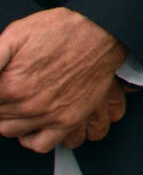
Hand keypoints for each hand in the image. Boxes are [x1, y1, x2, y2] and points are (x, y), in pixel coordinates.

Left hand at [0, 9, 128, 153]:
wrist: (101, 32)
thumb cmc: (62, 30)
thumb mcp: (16, 33)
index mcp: (10, 85)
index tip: (3, 83)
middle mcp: (29, 105)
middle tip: (9, 89)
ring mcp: (49, 115)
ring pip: (11, 131)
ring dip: (10, 118)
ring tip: (18, 101)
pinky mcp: (69, 120)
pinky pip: (40, 144)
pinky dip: (31, 139)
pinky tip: (30, 123)